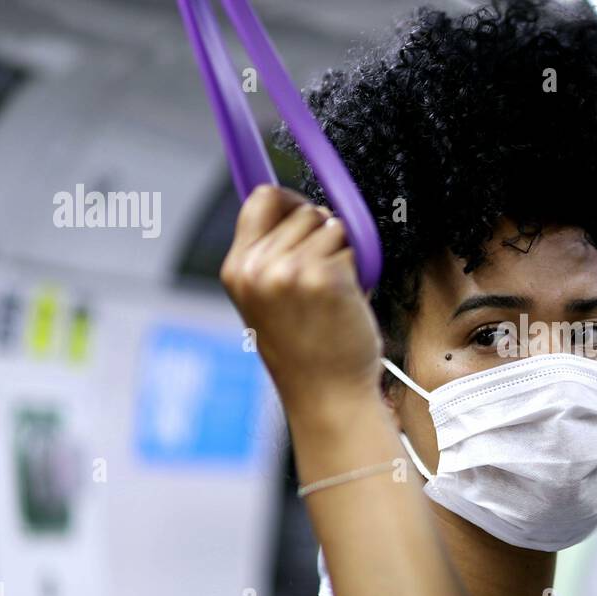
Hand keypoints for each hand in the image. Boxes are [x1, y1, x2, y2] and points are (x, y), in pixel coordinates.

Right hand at [220, 186, 381, 412]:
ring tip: (334, 294)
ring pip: (332, 226)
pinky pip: (353, 248)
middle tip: (324, 277)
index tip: (308, 216)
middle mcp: (257, 267)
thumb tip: (303, 209)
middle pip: (303, 208)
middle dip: (323, 234)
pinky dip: (359, 270)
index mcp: (237, 270)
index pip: (261, 199)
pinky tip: (347, 301)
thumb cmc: (308, 352)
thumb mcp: (268, 302)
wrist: (328, 395)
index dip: (290, 200)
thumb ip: (272, 257)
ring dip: (343, 253)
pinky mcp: (324, 277)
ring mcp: (289, 270)